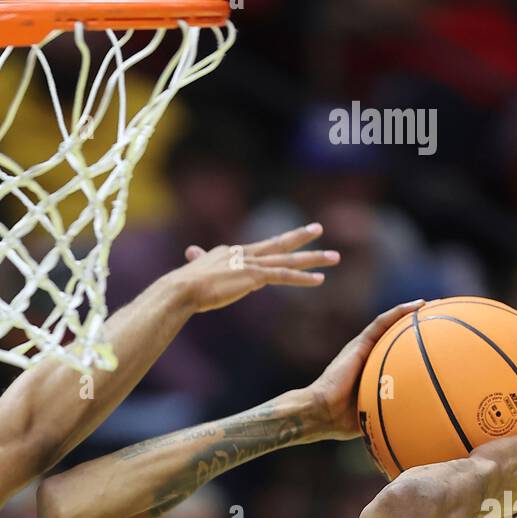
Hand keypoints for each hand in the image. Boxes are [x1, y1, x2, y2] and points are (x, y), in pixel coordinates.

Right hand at [172, 224, 338, 314]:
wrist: (182, 288)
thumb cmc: (184, 285)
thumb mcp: (194, 270)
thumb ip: (197, 259)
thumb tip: (192, 253)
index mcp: (230, 253)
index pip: (257, 251)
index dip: (271, 252)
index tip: (283, 250)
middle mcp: (244, 253)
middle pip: (277, 244)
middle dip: (299, 236)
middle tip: (318, 229)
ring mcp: (251, 264)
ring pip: (288, 260)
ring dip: (313, 259)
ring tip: (334, 258)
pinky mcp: (255, 277)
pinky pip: (284, 276)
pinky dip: (302, 278)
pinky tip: (319, 280)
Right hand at [306, 299, 425, 439]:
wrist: (323, 412)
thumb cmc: (344, 420)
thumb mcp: (377, 413)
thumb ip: (394, 411)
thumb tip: (419, 422)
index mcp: (375, 372)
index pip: (398, 354)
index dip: (417, 347)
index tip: (439, 343)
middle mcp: (370, 356)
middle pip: (396, 335)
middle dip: (418, 325)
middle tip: (440, 317)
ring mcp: (364, 348)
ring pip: (391, 324)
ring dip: (411, 312)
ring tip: (432, 305)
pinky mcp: (359, 343)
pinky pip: (382, 323)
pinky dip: (399, 312)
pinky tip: (417, 306)